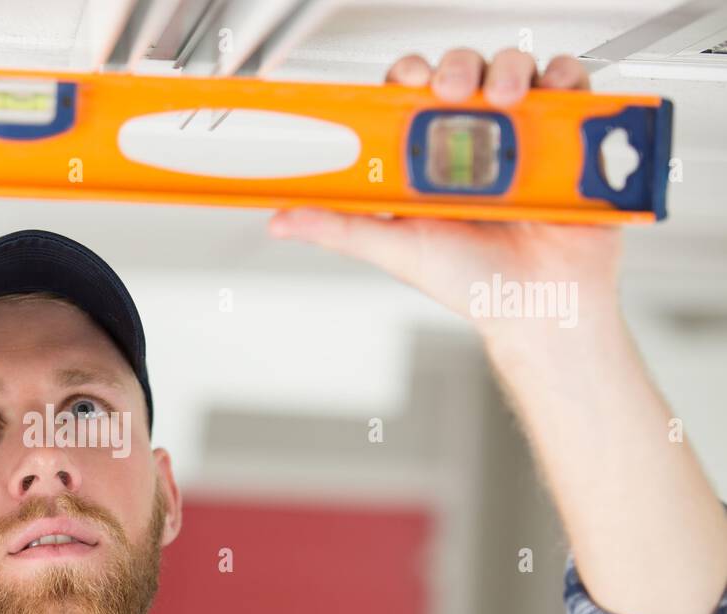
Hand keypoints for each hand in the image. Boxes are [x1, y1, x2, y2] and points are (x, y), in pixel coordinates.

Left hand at [269, 49, 622, 348]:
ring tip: (503, 101)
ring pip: (512, 70)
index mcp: (428, 159)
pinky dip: (563, 79)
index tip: (407, 84)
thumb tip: (282, 220)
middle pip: (460, 72)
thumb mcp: (396, 249)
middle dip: (455, 67)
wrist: (541, 308)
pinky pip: (570, 88)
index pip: (409, 97)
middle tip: (452, 91)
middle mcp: (473, 140)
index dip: (406, 79)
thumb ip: (340, 229)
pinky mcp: (568, 138)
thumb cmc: (471, 281)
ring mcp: (520, 135)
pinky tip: (547, 100)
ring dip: (507, 70)